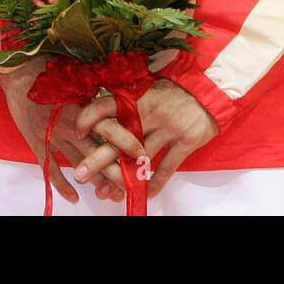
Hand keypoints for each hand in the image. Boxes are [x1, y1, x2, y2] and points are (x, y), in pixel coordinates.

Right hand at [0, 57, 132, 204]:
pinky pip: (51, 171)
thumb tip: (117, 103)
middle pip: (98, 154)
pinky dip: (62, 186)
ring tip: (110, 195)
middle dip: (117, 173)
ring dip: (96, 182)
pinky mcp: (37, 144)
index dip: (127, 142)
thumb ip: (93, 96)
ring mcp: (52, 137)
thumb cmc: (47, 70)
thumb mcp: (74, 80)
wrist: (17, 73)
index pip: (109, 128)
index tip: (142, 154)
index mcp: (80, 107)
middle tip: (132, 185)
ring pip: (79, 166)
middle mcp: (69, 126)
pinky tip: (74, 198)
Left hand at [72, 78, 217, 196]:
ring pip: (140, 158)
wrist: (207, 89)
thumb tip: (103, 119)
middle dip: (97, 159)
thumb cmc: (173, 91)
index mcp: (136, 97)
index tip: (76, 132)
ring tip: (107, 194)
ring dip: (123, 178)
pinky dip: (155, 182)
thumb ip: (128, 104)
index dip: (88, 117)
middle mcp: (149, 112)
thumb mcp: (147, 90)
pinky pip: (167, 167)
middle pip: (117, 139)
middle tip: (78, 174)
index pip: (105, 105)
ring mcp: (168, 128)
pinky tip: (145, 193)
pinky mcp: (186, 141)